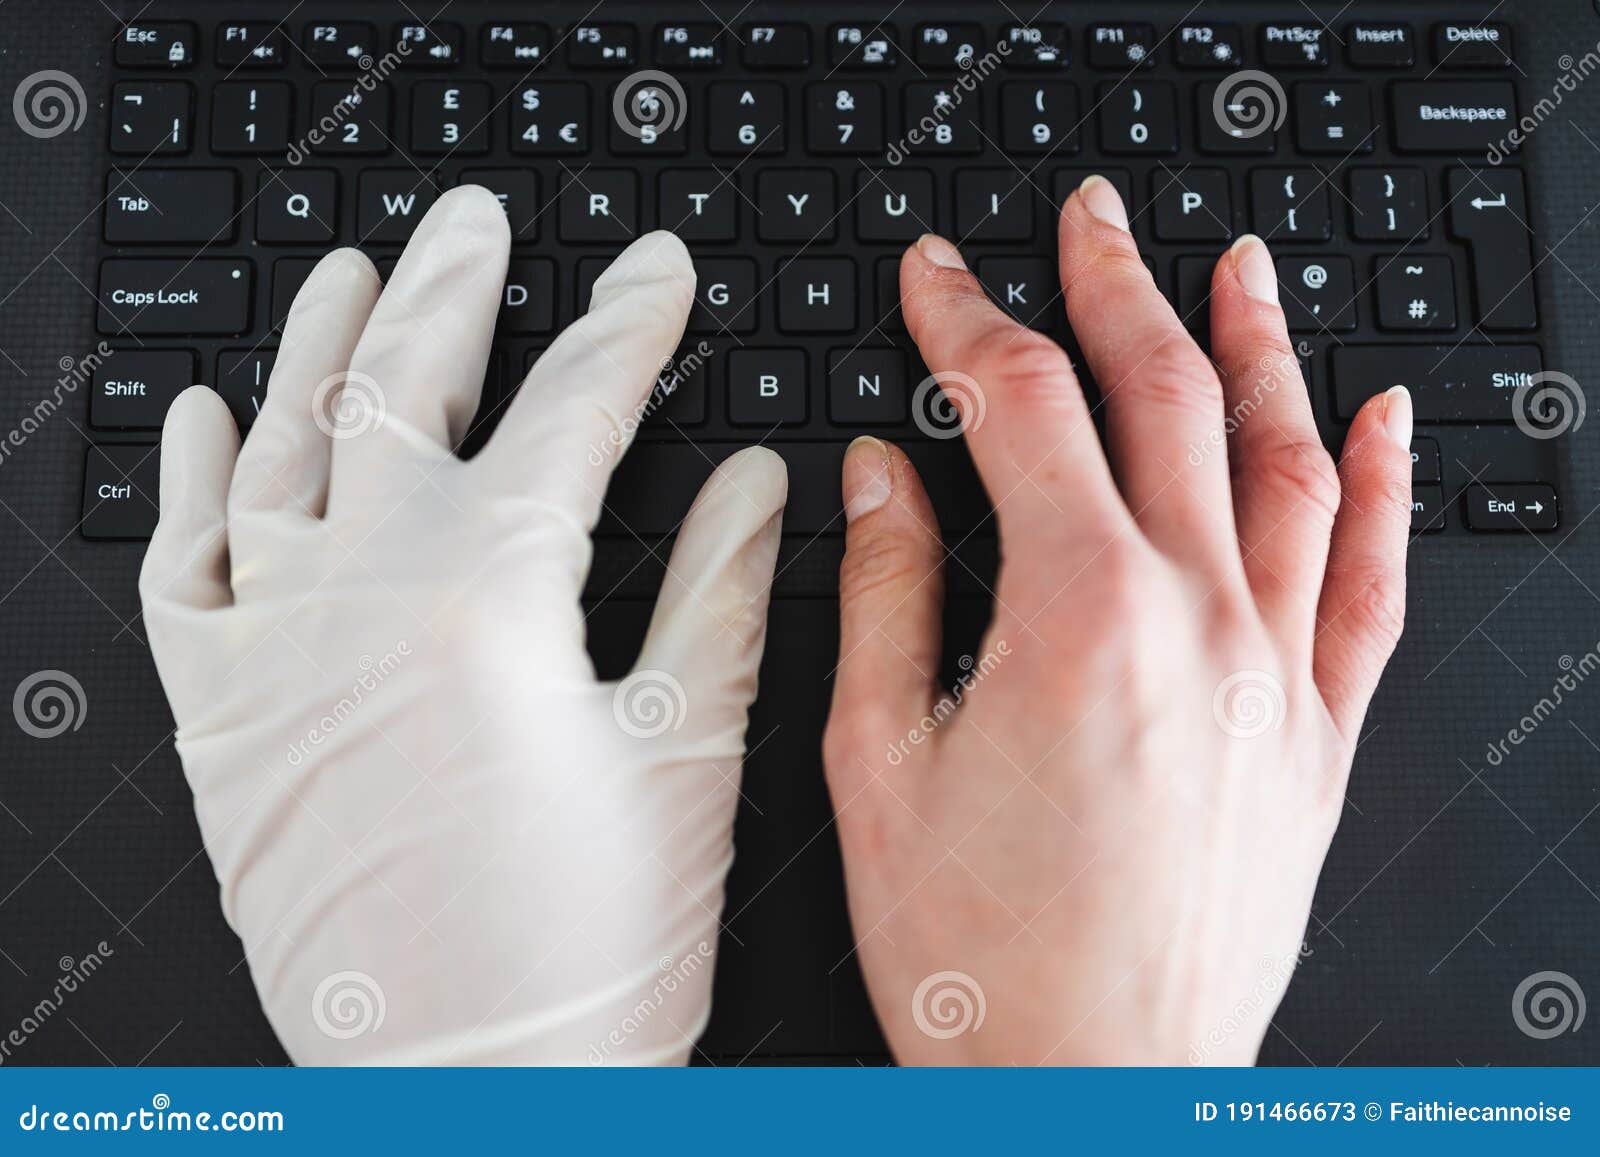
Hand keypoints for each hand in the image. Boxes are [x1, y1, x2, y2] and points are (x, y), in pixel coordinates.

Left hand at [140, 188, 786, 1064]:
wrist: (467, 1094)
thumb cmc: (585, 947)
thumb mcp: (684, 749)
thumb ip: (716, 585)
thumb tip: (756, 478)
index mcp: (488, 593)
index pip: (572, 406)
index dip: (627, 324)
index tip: (656, 273)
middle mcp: (358, 595)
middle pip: (402, 388)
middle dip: (455, 285)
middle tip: (480, 222)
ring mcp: (273, 650)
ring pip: (281, 447)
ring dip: (319, 343)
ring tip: (357, 269)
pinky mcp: (221, 718)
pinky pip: (181, 566)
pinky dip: (191, 479)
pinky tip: (206, 416)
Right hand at [822, 177, 1412, 1064]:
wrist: (1091, 1088)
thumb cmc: (982, 958)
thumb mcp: (879, 762)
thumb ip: (886, 593)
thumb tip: (881, 478)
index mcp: (1075, 615)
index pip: (1016, 405)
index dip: (966, 318)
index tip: (938, 277)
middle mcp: (1195, 622)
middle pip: (1159, 395)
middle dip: (1112, 285)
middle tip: (1087, 218)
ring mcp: (1273, 675)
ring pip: (1282, 459)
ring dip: (1257, 347)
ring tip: (1236, 268)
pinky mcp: (1318, 737)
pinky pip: (1370, 582)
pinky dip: (1382, 487)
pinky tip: (1381, 419)